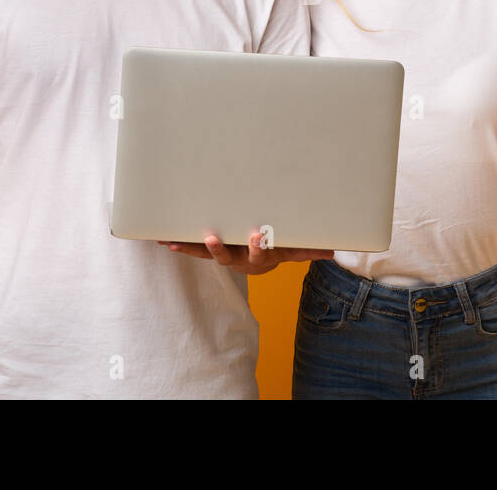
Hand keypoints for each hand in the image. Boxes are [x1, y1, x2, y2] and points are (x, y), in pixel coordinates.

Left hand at [158, 232, 332, 274]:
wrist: (259, 262)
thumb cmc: (276, 249)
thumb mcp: (293, 250)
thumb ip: (309, 250)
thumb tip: (333, 251)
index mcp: (259, 256)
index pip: (259, 252)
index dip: (257, 246)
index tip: (258, 234)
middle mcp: (238, 258)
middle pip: (228, 256)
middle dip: (219, 248)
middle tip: (213, 238)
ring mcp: (222, 255)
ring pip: (205, 254)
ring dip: (190, 249)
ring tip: (174, 244)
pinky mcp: (209, 250)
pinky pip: (193, 248)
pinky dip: (179, 245)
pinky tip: (163, 240)